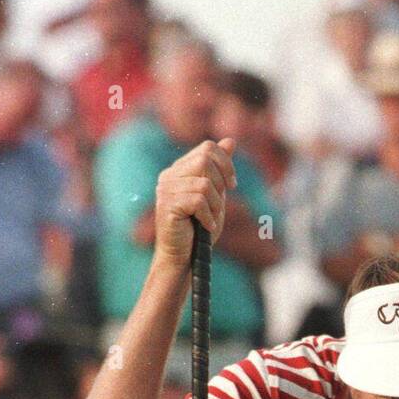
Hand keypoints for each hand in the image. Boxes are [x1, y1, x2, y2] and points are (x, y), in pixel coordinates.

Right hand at [154, 137, 237, 268]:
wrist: (183, 258)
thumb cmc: (198, 231)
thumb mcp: (215, 196)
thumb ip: (220, 170)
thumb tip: (231, 140)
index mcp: (179, 170)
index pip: (207, 148)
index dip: (226, 164)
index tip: (231, 185)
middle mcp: (169, 175)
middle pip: (206, 159)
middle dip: (221, 183)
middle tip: (218, 206)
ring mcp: (166, 189)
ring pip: (204, 183)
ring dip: (215, 205)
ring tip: (210, 220)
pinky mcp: (168, 205)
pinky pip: (199, 201)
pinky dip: (208, 216)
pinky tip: (205, 227)